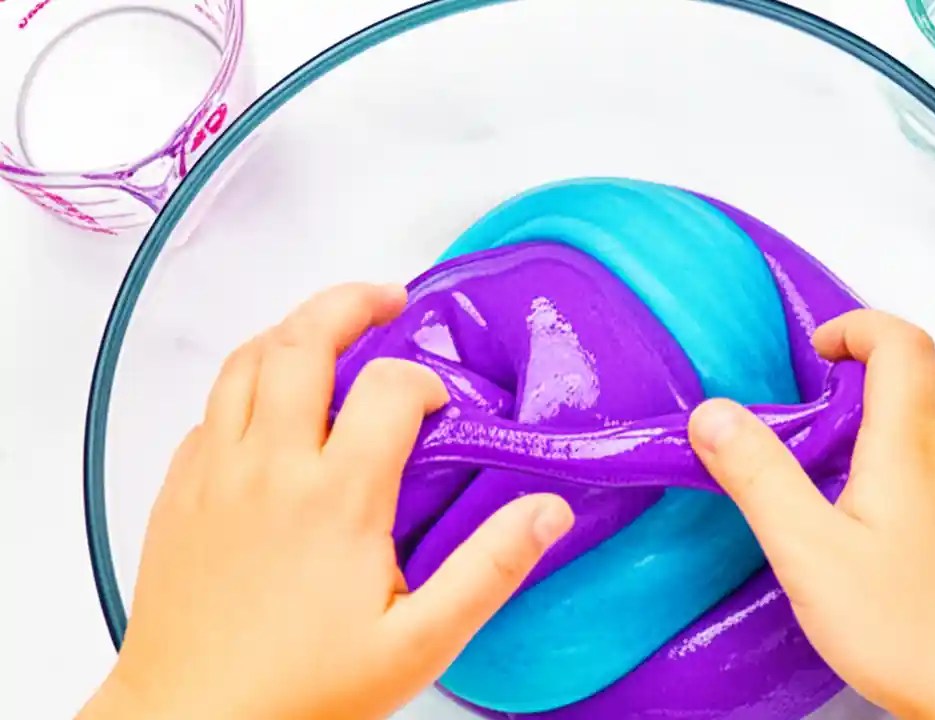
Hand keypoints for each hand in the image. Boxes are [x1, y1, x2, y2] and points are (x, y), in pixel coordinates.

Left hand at [79, 284, 573, 719]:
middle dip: (349, 302)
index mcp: (337, 495)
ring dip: (291, 330)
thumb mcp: (420, 642)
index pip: (391, 387)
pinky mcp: (178, 493)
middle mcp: (271, 466)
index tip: (438, 405)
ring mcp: (216, 474)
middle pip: (303, 339)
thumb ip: (489, 569)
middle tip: (386, 301)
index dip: (425, 380)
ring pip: (245, 360)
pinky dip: (244, 383)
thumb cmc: (299, 692)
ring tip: (328, 331)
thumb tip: (547, 512)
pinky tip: (268, 407)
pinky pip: (208, 408)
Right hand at [688, 310, 934, 719]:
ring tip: (848, 454)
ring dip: (908, 408)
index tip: (817, 350)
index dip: (859, 326)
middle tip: (840, 383)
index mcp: (912, 448)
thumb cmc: (912, 629)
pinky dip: (922, 462)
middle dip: (891, 355)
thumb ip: (759, 478)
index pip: (902, 343)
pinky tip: (883, 521)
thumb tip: (714, 413)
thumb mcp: (810, 553)